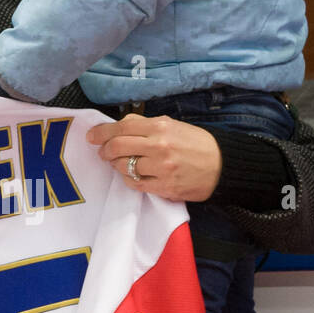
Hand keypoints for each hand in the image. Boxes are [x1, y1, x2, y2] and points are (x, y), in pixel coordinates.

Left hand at [87, 113, 222, 201]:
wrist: (222, 166)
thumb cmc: (196, 143)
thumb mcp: (172, 125)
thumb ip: (146, 125)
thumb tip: (119, 126)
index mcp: (160, 127)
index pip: (121, 128)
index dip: (102, 132)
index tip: (92, 137)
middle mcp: (159, 146)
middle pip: (117, 147)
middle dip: (104, 150)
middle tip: (103, 153)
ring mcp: (161, 169)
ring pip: (123, 167)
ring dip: (116, 165)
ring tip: (121, 163)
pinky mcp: (164, 187)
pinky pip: (135, 184)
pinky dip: (129, 179)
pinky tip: (133, 175)